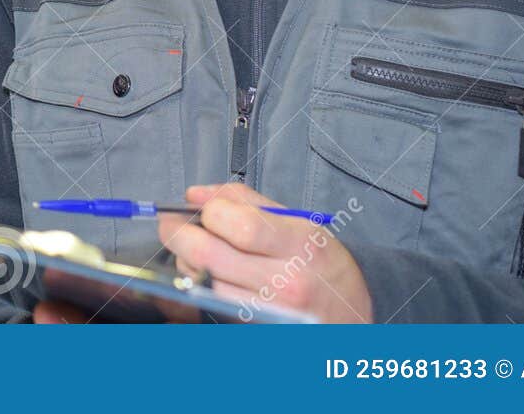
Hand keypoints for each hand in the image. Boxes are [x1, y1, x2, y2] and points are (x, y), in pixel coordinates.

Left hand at [157, 182, 372, 322]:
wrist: (351, 315)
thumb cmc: (321, 264)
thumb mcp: (297, 221)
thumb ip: (243, 200)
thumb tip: (195, 194)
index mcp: (300, 244)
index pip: (239, 225)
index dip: (208, 211)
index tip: (199, 207)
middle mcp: (286, 282)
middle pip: (209, 255)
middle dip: (177, 234)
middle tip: (171, 224)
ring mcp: (270, 312)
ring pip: (203, 282)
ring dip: (186, 261)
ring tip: (194, 250)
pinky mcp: (255, 329)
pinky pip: (212, 304)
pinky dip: (200, 285)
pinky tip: (208, 274)